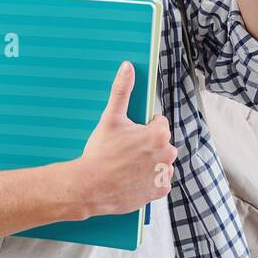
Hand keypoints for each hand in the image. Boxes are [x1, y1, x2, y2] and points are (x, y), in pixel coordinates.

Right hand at [75, 62, 176, 217]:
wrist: (90, 187)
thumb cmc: (100, 153)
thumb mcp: (111, 118)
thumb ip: (122, 90)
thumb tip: (128, 67)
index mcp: (159, 134)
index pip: (159, 123)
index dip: (142, 127)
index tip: (128, 136)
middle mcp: (167, 154)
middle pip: (161, 143)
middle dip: (147, 145)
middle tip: (125, 152)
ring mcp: (164, 174)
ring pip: (160, 162)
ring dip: (149, 162)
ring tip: (127, 166)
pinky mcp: (159, 191)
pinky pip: (159, 181)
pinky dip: (149, 180)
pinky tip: (133, 179)